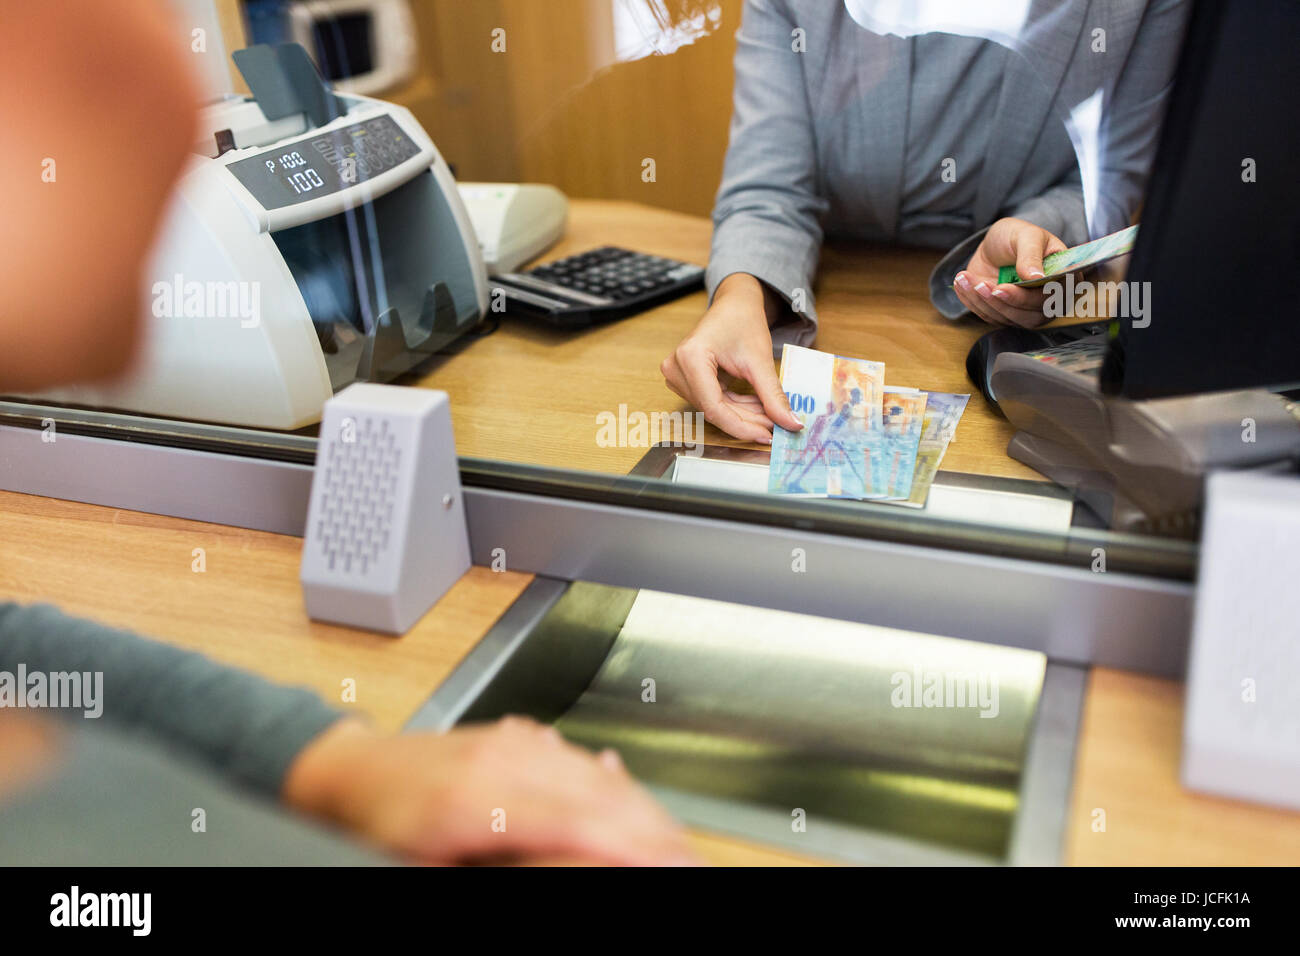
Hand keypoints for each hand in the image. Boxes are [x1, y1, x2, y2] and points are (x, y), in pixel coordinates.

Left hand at [283, 716, 698, 865]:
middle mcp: (502, 759)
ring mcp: (508, 741)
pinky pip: (572, 754)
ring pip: (593, 772)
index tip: (675, 861)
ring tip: (668, 837)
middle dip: (653, 827)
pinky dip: (606, 776)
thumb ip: (511, 862)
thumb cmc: (378, 829)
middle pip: (601, 793)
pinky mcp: (510, 736)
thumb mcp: (436, 868)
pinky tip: (619, 783)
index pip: (583, 821)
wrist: (347, 772)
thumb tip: (578, 854)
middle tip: (686, 856)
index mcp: (481, 800)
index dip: (637, 843)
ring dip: (637, 804)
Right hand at [660, 273, 802, 443]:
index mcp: (690, 358)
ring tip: (770, 414)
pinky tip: (758, 407)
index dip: (742, 426)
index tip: (767, 435)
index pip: (714, 407)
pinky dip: (737, 407)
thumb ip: (773, 395)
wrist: (734, 304)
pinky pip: (713, 402)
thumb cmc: (742, 320)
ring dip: (744, 415)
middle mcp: (676, 368)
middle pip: (714, 410)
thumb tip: (790, 423)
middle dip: (747, 421)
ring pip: (715, 409)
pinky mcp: (686, 379)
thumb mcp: (760, 360)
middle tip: (776, 426)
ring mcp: (678, 374)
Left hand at [953, 217, 1067, 327]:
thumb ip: (1031, 254)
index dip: (1024, 297)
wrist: (996, 244)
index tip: (1000, 288)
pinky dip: (973, 303)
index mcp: (1065, 279)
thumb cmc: (1017, 236)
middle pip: (1030, 316)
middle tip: (980, 284)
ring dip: (983, 302)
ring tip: (965, 279)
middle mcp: (1051, 300)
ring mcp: (1029, 310)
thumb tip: (1035, 276)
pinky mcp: (1007, 314)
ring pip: (1008, 319)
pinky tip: (962, 284)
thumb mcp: (1026, 236)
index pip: (1052, 297)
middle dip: (1001, 302)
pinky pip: (991, 317)